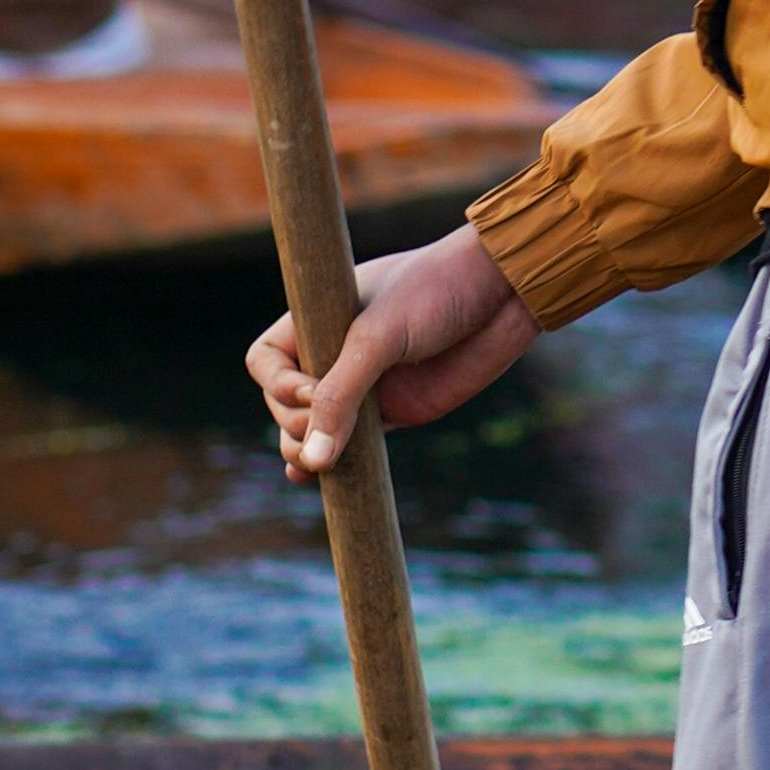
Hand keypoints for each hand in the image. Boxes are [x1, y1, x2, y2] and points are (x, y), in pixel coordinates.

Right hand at [258, 212, 532, 477]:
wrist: (504, 293)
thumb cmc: (438, 291)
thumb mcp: (380, 336)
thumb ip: (341, 396)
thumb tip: (309, 461)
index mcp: (319, 318)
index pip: (266, 361)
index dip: (277, 385)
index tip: (314, 391)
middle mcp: (335, 353)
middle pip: (283, 402)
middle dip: (295, 422)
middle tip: (329, 425)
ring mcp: (365, 385)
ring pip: (315, 428)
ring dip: (307, 449)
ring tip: (319, 465)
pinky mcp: (395, 412)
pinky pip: (352, 444)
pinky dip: (332, 463)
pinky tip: (314, 478)